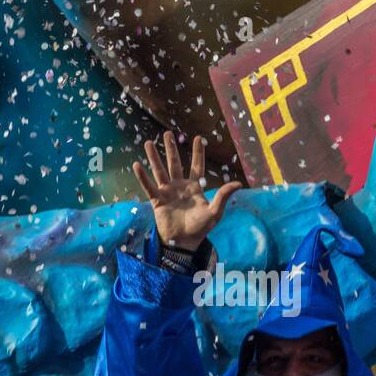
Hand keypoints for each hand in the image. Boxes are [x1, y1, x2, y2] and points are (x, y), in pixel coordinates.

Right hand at [132, 131, 243, 250]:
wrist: (184, 243)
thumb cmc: (200, 228)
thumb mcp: (215, 212)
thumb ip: (223, 196)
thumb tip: (238, 183)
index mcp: (194, 187)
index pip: (196, 166)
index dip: (197, 153)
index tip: (198, 138)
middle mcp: (180, 187)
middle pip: (175, 163)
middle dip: (171, 148)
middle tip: (167, 133)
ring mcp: (167, 192)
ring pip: (160, 171)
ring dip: (154, 157)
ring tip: (149, 143)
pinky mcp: (157, 201)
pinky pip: (149, 186)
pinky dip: (143, 177)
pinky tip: (137, 164)